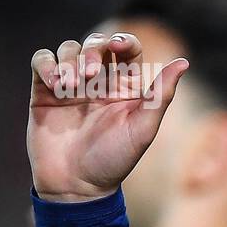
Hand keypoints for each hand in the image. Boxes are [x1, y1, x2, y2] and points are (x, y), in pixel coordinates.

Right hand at [27, 31, 188, 201]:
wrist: (76, 185)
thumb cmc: (114, 160)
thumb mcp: (143, 129)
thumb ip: (161, 95)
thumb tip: (183, 62)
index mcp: (126, 87)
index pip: (127, 49)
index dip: (123, 41)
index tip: (117, 47)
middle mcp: (99, 82)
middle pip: (96, 43)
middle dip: (92, 50)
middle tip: (89, 75)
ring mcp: (72, 85)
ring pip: (68, 49)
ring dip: (69, 60)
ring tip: (69, 86)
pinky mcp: (45, 92)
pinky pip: (42, 61)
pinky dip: (46, 64)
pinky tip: (53, 83)